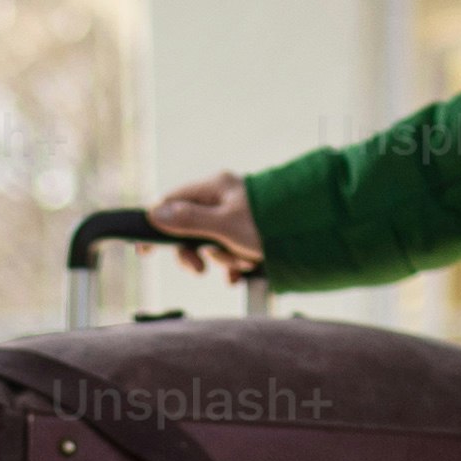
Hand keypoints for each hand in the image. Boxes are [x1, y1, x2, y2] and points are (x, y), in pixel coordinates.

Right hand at [143, 172, 265, 270]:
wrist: (315, 234)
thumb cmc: (271, 224)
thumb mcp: (225, 226)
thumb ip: (188, 220)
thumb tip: (154, 214)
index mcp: (215, 187)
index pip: (172, 202)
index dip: (157, 227)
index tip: (145, 252)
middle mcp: (224, 198)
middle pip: (190, 227)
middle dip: (196, 252)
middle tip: (200, 270)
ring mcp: (237, 216)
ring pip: (212, 242)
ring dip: (223, 259)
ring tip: (241, 263)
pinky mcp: (250, 233)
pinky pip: (231, 251)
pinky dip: (235, 265)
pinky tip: (244, 272)